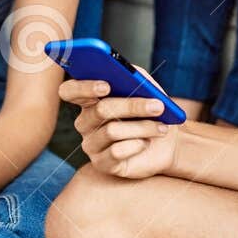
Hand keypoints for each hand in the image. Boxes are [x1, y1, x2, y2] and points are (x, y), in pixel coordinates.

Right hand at [59, 77, 179, 178]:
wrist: (168, 142)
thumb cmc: (153, 111)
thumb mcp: (147, 88)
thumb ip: (135, 76)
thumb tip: (128, 73)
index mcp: (89, 99)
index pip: (69, 91)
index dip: (83, 87)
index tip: (106, 86)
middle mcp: (85, 122)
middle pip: (100, 110)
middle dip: (132, 106)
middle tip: (158, 106)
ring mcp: (91, 144)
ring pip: (112, 131)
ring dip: (143, 127)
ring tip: (162, 127)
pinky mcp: (101, 163)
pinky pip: (116, 152)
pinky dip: (137, 145)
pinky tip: (147, 143)